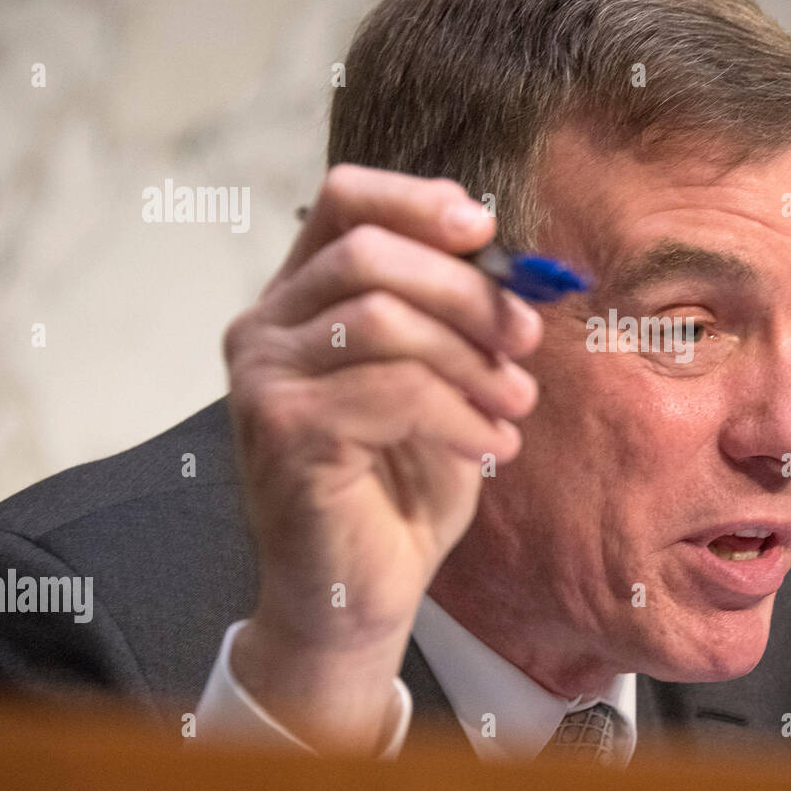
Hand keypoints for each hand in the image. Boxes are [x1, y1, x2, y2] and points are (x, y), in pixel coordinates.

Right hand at [222, 164, 541, 752]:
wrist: (358, 591)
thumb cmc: (400, 484)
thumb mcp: (441, 383)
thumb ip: (456, 320)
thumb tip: (520, 268)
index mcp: (301, 301)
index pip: (344, 202)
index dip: (418, 200)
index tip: (487, 229)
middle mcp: (267, 328)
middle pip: (370, 254)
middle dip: (467, 291)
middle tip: (526, 339)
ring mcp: (265, 377)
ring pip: (383, 319)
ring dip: (472, 360)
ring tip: (516, 404)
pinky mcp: (283, 429)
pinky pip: (394, 390)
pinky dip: (460, 414)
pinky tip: (491, 447)